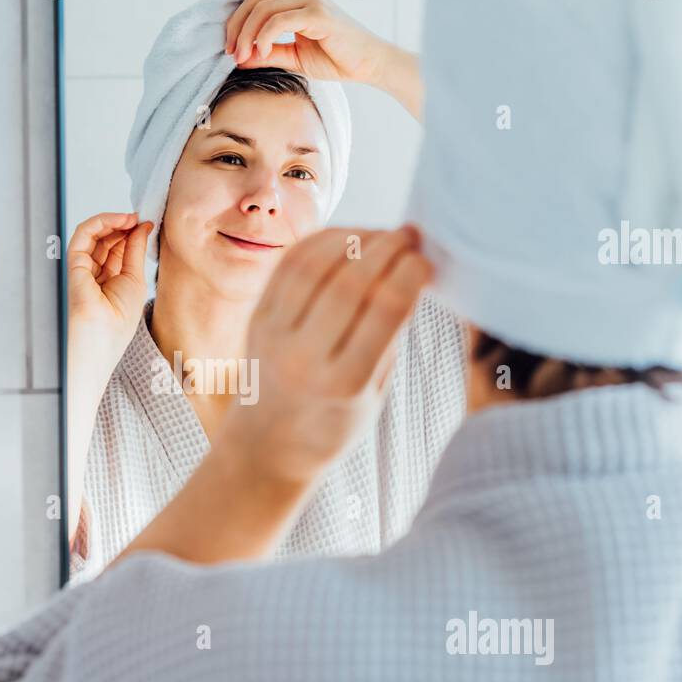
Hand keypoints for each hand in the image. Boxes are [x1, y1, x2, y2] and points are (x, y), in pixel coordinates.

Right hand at [67, 212, 152, 369]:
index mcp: (109, 280)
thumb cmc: (117, 322)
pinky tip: (120, 219)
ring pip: (93, 234)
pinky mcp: (73, 263)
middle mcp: (94, 273)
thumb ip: (135, 250)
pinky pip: (83, 234)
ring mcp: (82, 268)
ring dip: (114, 220)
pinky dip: (100, 222)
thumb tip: (142, 226)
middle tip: (140, 217)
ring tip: (132, 217)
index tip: (147, 222)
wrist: (102, 339)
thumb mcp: (134, 279)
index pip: (118, 248)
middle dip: (123, 225)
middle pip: (106, 239)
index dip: (131, 233)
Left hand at [217, 225, 432, 488]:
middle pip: (351, 281)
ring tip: (381, 235)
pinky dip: (321, 242)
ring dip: (354, 237)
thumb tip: (411, 273)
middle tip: (410, 236)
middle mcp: (303, 357)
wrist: (266, 447)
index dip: (411, 273)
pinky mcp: (256, 318)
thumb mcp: (374, 393)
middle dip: (387, 248)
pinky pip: (289, 264)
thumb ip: (390, 337)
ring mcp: (273, 335)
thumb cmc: (331, 425)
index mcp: (343, 384)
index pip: (385, 309)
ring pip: (316, 264)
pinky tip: (346, 238)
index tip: (426, 261)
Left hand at [224, 0, 422, 118]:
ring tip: (244, 57)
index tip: (231, 50)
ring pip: (263, 8)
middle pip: (255, 0)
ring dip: (247, 34)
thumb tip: (242, 58)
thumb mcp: (295, 57)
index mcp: (298, 0)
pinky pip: (279, 20)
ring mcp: (311, 0)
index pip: (256, 0)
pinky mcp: (317, 14)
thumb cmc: (338, 59)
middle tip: (232, 54)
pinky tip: (263, 53)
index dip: (237, 23)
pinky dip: (265, 37)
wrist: (370, 64)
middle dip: (236, 28)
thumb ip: (270, 54)